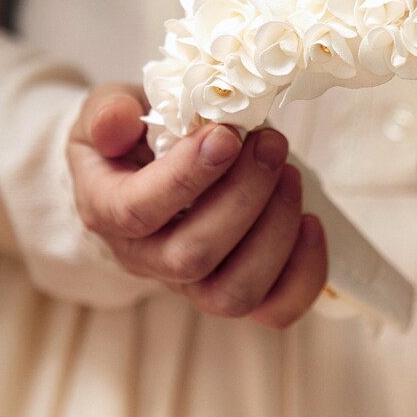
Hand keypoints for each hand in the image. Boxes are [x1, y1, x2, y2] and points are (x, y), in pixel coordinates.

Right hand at [67, 83, 326, 327]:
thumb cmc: (133, 136)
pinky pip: (274, 309)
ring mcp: (192, 284)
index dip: (185, 177)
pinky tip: (311, 221)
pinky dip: (303, 271)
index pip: (137, 212)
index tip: (225, 135)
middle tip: (270, 144)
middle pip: (192, 258)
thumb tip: (120, 121)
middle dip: (243, 198)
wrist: (148, 169)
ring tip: (288, 173)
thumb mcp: (107, 107)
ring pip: (233, 293)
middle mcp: (146, 258)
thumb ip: (108, 111)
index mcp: (106, 210)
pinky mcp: (236, 289)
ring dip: (275, 231)